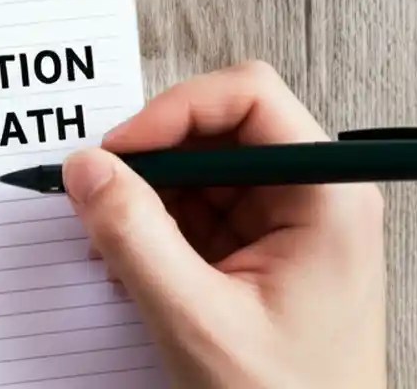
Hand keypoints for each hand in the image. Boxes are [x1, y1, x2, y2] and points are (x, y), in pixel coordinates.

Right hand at [65, 61, 384, 388]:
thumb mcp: (197, 319)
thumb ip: (135, 236)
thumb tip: (87, 168)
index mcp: (329, 196)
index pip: (249, 96)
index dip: (175, 110)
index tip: (120, 149)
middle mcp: (317, 195)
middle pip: (221, 128)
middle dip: (154, 160)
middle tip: (102, 194)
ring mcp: (291, 222)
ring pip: (203, 168)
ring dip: (150, 196)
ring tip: (115, 243)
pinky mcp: (265, 249)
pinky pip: (202, 209)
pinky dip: (158, 227)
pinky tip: (135, 262)